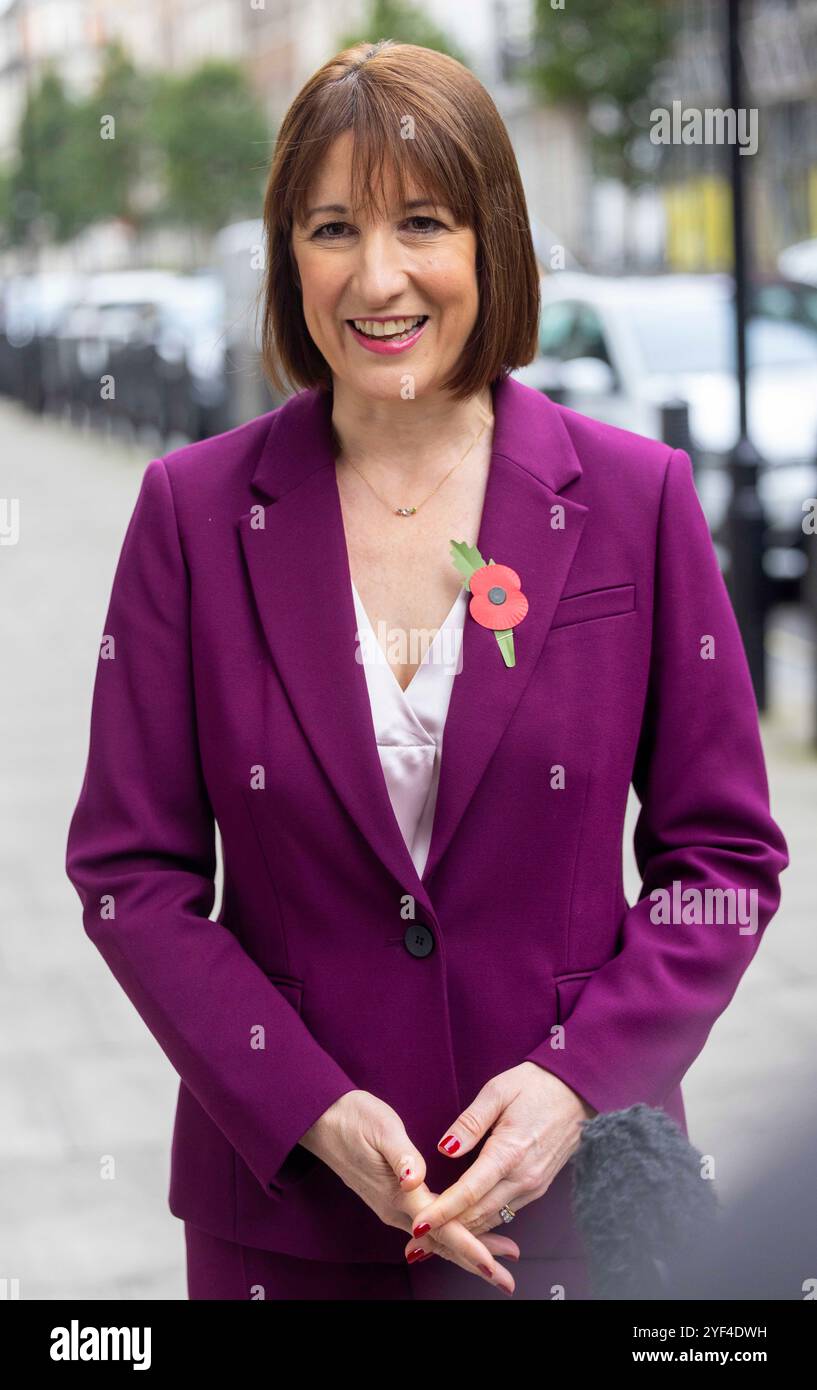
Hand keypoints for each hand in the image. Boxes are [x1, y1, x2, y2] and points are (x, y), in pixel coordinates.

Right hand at [300, 1090, 519, 1292]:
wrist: (322, 1120)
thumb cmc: (353, 1119)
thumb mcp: (380, 1128)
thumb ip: (400, 1153)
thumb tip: (413, 1177)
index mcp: (398, 1193)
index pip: (441, 1227)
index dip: (470, 1247)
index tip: (494, 1264)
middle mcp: (395, 1207)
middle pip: (443, 1242)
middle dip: (476, 1261)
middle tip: (506, 1280)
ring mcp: (392, 1206)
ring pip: (436, 1238)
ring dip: (467, 1250)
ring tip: (496, 1261)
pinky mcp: (392, 1198)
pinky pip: (427, 1228)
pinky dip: (449, 1237)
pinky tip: (460, 1237)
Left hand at [404, 1064, 595, 1244]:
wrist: (578, 1091)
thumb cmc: (535, 1085)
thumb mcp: (498, 1091)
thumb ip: (470, 1122)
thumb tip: (444, 1148)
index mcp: (509, 1153)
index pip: (469, 1192)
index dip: (442, 1212)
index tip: (418, 1226)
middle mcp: (523, 1178)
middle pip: (478, 1215)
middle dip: (446, 1231)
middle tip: (415, 1244)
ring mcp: (533, 1186)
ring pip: (492, 1219)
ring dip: (463, 1232)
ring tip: (431, 1241)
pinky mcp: (537, 1187)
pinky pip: (504, 1212)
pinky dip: (481, 1222)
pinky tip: (462, 1225)